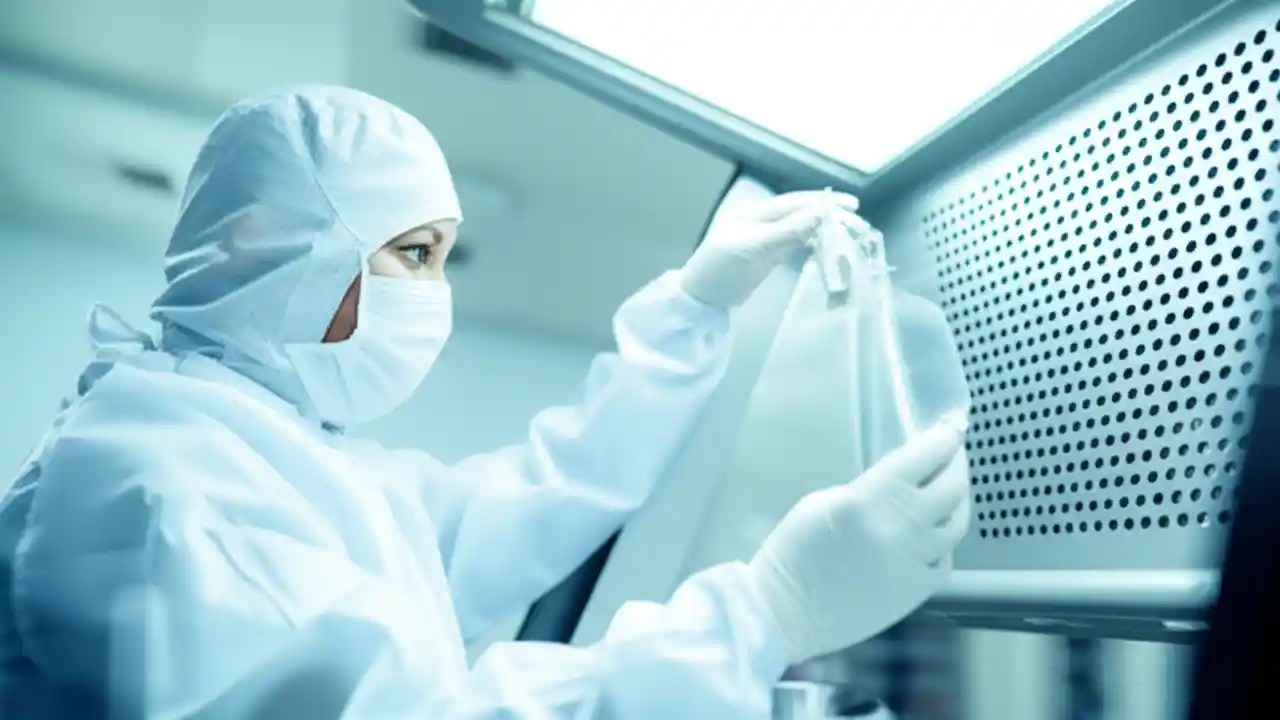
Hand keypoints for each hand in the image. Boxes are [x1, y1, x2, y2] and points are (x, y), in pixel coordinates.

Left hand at [679, 190, 862, 307]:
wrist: (700, 298)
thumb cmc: (720, 271)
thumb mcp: (752, 249)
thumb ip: (787, 231)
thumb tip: (820, 213)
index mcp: (758, 214)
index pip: (798, 202)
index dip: (825, 202)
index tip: (851, 206)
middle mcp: (765, 221)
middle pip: (804, 213)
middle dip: (831, 216)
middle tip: (859, 224)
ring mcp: (767, 238)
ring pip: (803, 227)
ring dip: (826, 229)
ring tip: (851, 234)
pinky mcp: (769, 255)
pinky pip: (798, 243)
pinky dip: (816, 243)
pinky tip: (830, 246)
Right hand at [748, 413, 970, 663]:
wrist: (785, 612)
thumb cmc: (792, 552)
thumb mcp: (821, 502)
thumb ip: (867, 489)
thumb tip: (899, 482)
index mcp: (870, 499)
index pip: (923, 457)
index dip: (943, 438)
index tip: (950, 428)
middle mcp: (901, 528)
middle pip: (952, 486)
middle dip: (956, 463)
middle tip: (953, 453)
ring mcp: (915, 562)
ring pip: (958, 522)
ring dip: (958, 500)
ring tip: (951, 489)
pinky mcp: (918, 591)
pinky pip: (947, 557)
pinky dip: (946, 541)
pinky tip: (934, 534)